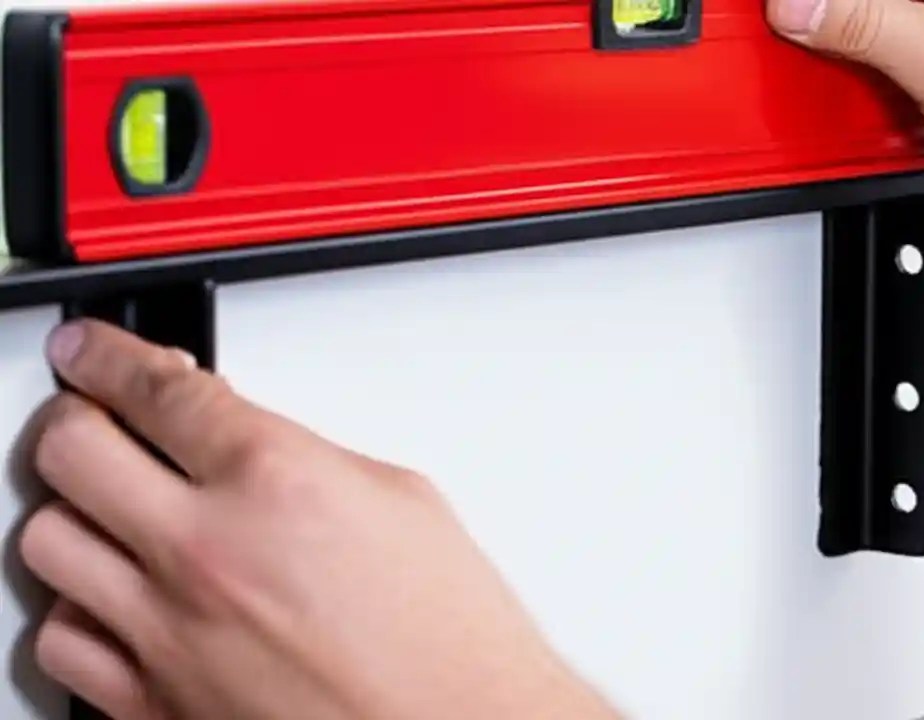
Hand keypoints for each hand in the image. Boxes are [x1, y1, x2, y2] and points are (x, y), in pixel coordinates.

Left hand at [19, 320, 614, 719]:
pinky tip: (118, 597)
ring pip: (48, 543)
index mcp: (278, 480)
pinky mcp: (155, 705)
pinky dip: (80, 609)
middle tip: (94, 417)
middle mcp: (208, 552)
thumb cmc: (454, 638)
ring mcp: (171, 633)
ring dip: (75, 513)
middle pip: (71, 450)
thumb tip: (248, 445)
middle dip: (76, 418)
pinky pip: (64, 640)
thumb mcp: (402, 500)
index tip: (91, 351)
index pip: (153, 388)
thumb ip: (305, 458)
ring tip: (112, 511)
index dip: (108, 354)